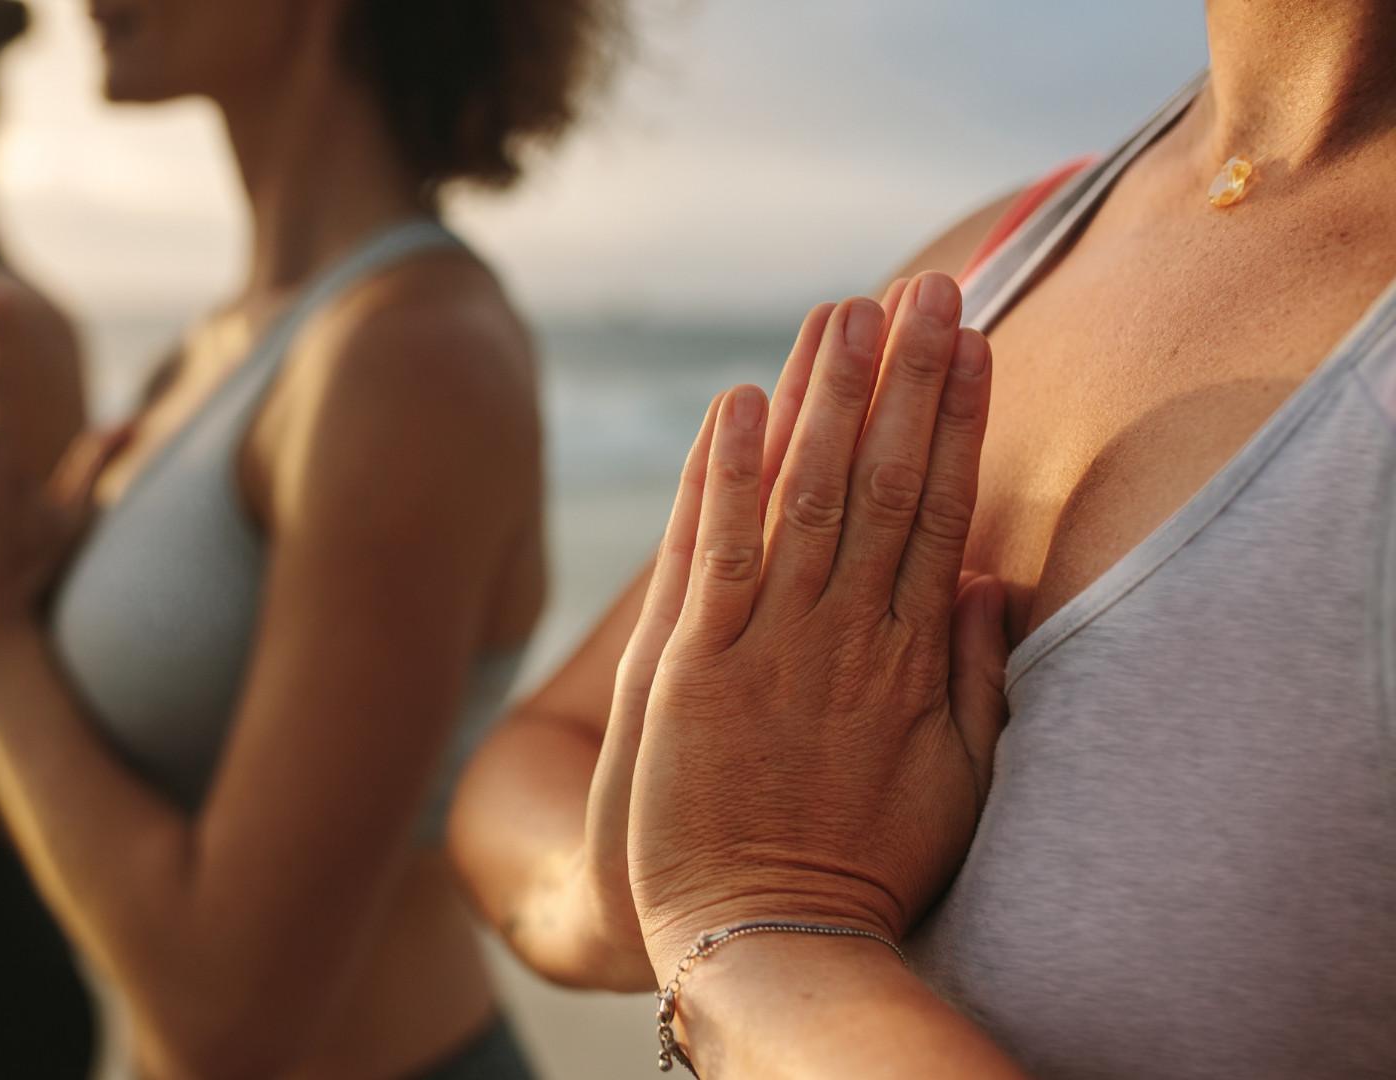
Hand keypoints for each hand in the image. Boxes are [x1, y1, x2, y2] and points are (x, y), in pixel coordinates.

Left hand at [577, 283, 909, 984]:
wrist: (765, 934)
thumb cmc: (865, 861)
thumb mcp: (955, 777)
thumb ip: (979, 675)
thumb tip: (995, 578)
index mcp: (912, 657)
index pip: (940, 511)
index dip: (956, 422)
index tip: (972, 344)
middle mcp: (846, 636)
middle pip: (881, 485)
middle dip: (905, 382)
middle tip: (925, 288)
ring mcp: (767, 647)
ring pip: (804, 499)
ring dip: (825, 401)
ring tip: (844, 311)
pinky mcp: (691, 668)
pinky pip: (714, 554)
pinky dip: (728, 476)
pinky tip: (741, 400)